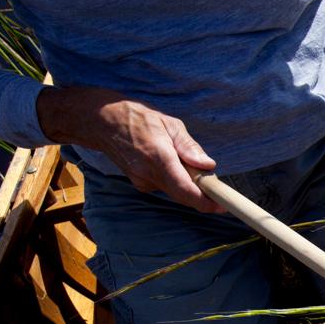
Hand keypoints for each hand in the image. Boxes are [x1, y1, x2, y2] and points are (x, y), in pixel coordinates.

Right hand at [36, 85, 221, 212]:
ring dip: (189, 185)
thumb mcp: (169, 123)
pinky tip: (173, 164)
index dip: (206, 202)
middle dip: (203, 194)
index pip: (186, 190)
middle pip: (184, 196)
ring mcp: (142, 181)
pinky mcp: (140, 184)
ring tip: (188, 163)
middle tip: (215, 184)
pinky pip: (167, 188)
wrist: (101, 121)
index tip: (223, 205)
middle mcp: (149, 174)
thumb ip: (189, 147)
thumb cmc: (138, 118)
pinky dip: (177, 181)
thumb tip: (208, 165)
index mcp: (159, 158)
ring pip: (176, 192)